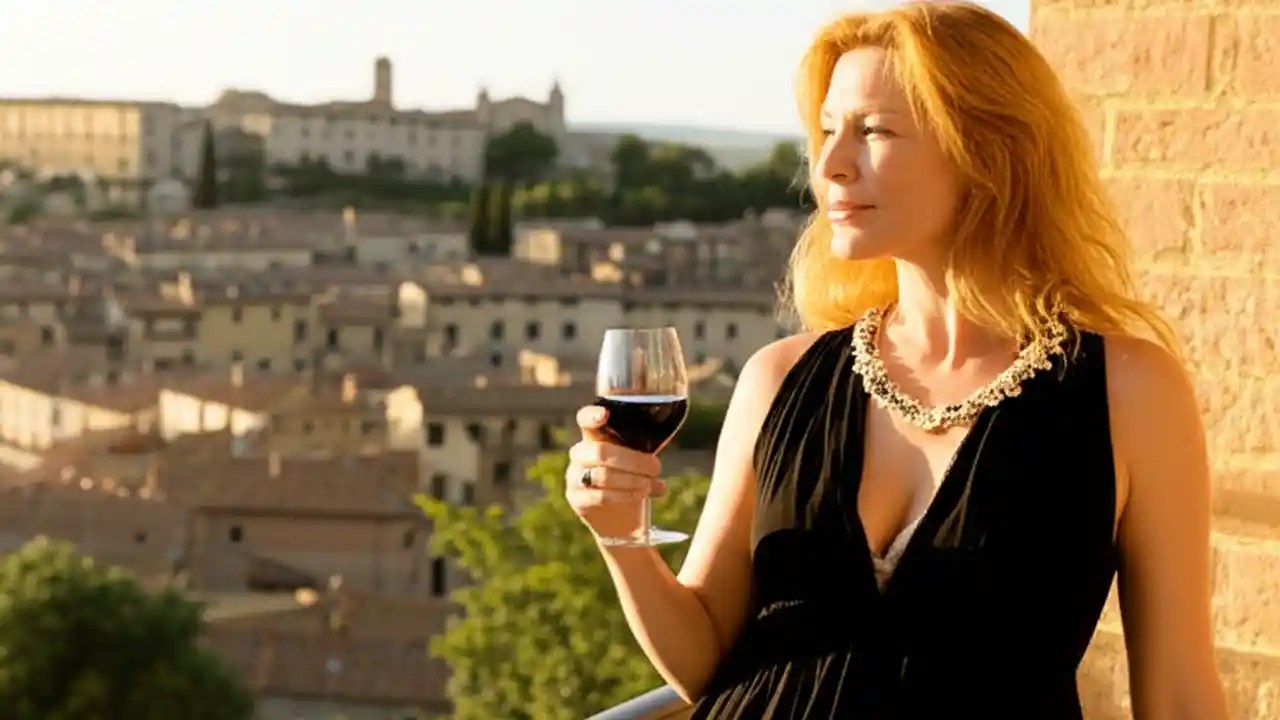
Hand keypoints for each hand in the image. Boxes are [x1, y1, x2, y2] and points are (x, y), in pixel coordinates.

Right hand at [566, 404, 667, 537]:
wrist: (618, 520)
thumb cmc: (630, 481)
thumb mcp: (636, 461)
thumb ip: (642, 451)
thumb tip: (658, 453)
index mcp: (593, 437)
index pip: (585, 420)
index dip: (592, 416)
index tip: (605, 415)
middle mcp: (580, 455)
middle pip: (601, 451)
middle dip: (633, 460)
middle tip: (656, 468)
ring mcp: (574, 477)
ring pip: (602, 475)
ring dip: (633, 480)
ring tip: (652, 486)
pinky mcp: (577, 499)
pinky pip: (600, 496)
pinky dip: (625, 495)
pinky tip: (640, 495)